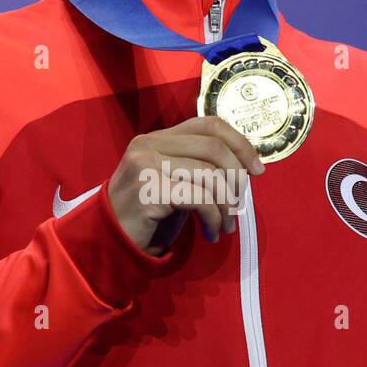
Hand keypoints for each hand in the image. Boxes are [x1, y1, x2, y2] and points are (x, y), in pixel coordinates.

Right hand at [107, 116, 264, 254]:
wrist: (110, 242)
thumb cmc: (147, 216)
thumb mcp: (174, 183)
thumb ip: (199, 167)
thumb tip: (244, 167)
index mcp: (157, 138)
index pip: (209, 124)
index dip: (240, 143)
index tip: (257, 170)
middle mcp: (149, 145)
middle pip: (214, 148)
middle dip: (236, 179)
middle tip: (239, 207)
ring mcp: (146, 166)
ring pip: (209, 175)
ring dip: (226, 206)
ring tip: (224, 227)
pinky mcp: (148, 190)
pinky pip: (198, 199)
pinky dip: (213, 218)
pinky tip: (210, 233)